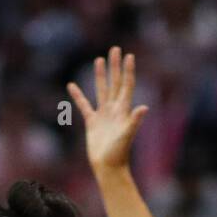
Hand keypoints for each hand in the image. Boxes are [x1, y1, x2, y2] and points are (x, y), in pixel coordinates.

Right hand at [67, 46, 149, 171]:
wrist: (108, 167)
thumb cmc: (119, 153)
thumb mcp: (127, 135)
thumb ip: (135, 120)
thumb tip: (144, 107)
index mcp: (123, 109)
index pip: (126, 85)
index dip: (127, 71)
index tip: (129, 55)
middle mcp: (114, 109)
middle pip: (115, 83)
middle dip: (115, 66)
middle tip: (115, 49)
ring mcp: (103, 115)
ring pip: (101, 90)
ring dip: (100, 75)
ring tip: (99, 60)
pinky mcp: (92, 122)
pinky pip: (84, 105)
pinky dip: (78, 96)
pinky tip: (72, 85)